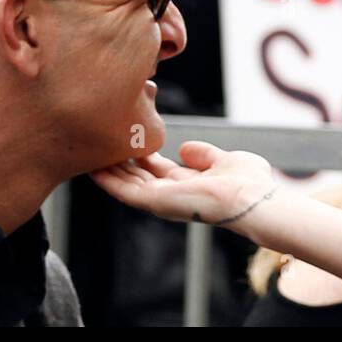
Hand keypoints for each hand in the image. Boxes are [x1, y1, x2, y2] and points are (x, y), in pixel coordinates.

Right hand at [91, 142, 279, 238]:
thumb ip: (203, 156)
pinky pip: (124, 191)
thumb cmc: (248, 183)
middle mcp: (171, 194)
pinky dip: (108, 181)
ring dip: (108, 170)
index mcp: (187, 184)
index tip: (127, 139)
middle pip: (137, 176)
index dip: (140, 154)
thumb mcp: (223, 161)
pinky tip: (94, 168)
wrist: (251, 197)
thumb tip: (184, 149)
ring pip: (126, 184)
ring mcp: (162, 200)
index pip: (156, 169)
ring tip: (90, 152)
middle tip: (100, 142)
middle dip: (119, 161)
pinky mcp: (155, 202)